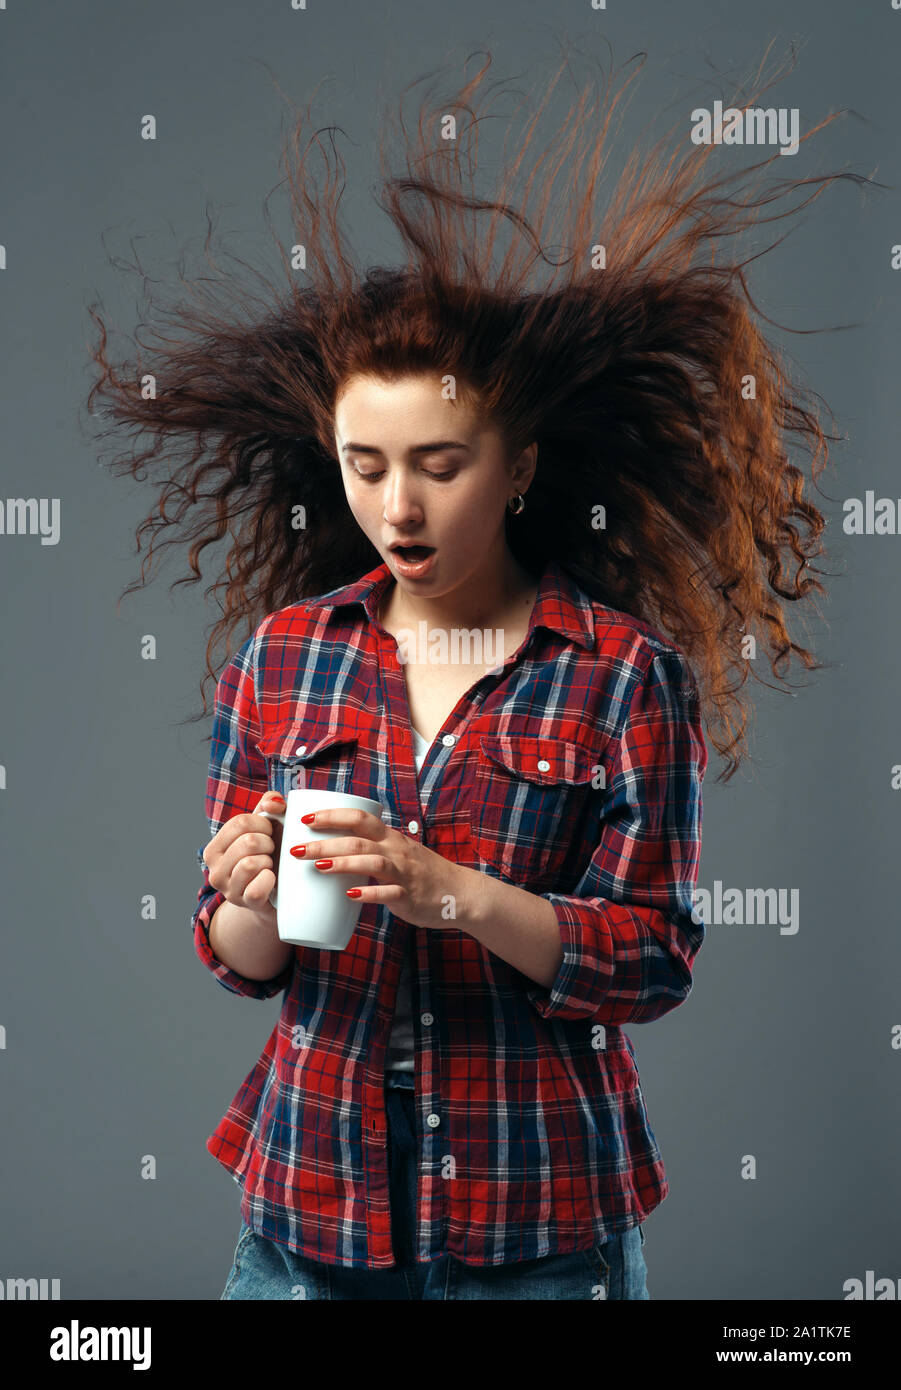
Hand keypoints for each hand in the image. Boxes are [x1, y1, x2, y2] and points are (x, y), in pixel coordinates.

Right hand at [202, 791, 285, 923]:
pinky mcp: (245, 903)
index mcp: (214, 849)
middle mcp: (215, 870)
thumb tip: (275, 802)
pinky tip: (271, 879)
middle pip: (248, 842)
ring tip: (269, 864)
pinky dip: (270, 880)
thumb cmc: (268, 855)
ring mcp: (228, 890)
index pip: (240, 822)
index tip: (269, 832)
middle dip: (268, 843)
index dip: (263, 823)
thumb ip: (269, 805)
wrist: (273, 894)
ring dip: (268, 861)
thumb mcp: (265, 827)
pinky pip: (258, 888)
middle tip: (271, 850)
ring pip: (251, 863)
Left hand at [294, 806, 472, 931]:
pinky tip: (349, 895)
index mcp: (390, 837)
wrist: (460, 893)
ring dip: (342, 863)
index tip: (305, 819)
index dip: (331, 816)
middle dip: (324, 842)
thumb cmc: (422, 873)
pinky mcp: (409, 896)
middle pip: (358, 839)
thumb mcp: (398, 852)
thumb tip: (333, 849)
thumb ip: (371, 849)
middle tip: (295, 848)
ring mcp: (404, 873)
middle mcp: (396, 850)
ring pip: (372, 861)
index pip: (358, 817)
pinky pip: (388, 893)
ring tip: (318, 866)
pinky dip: (368, 893)